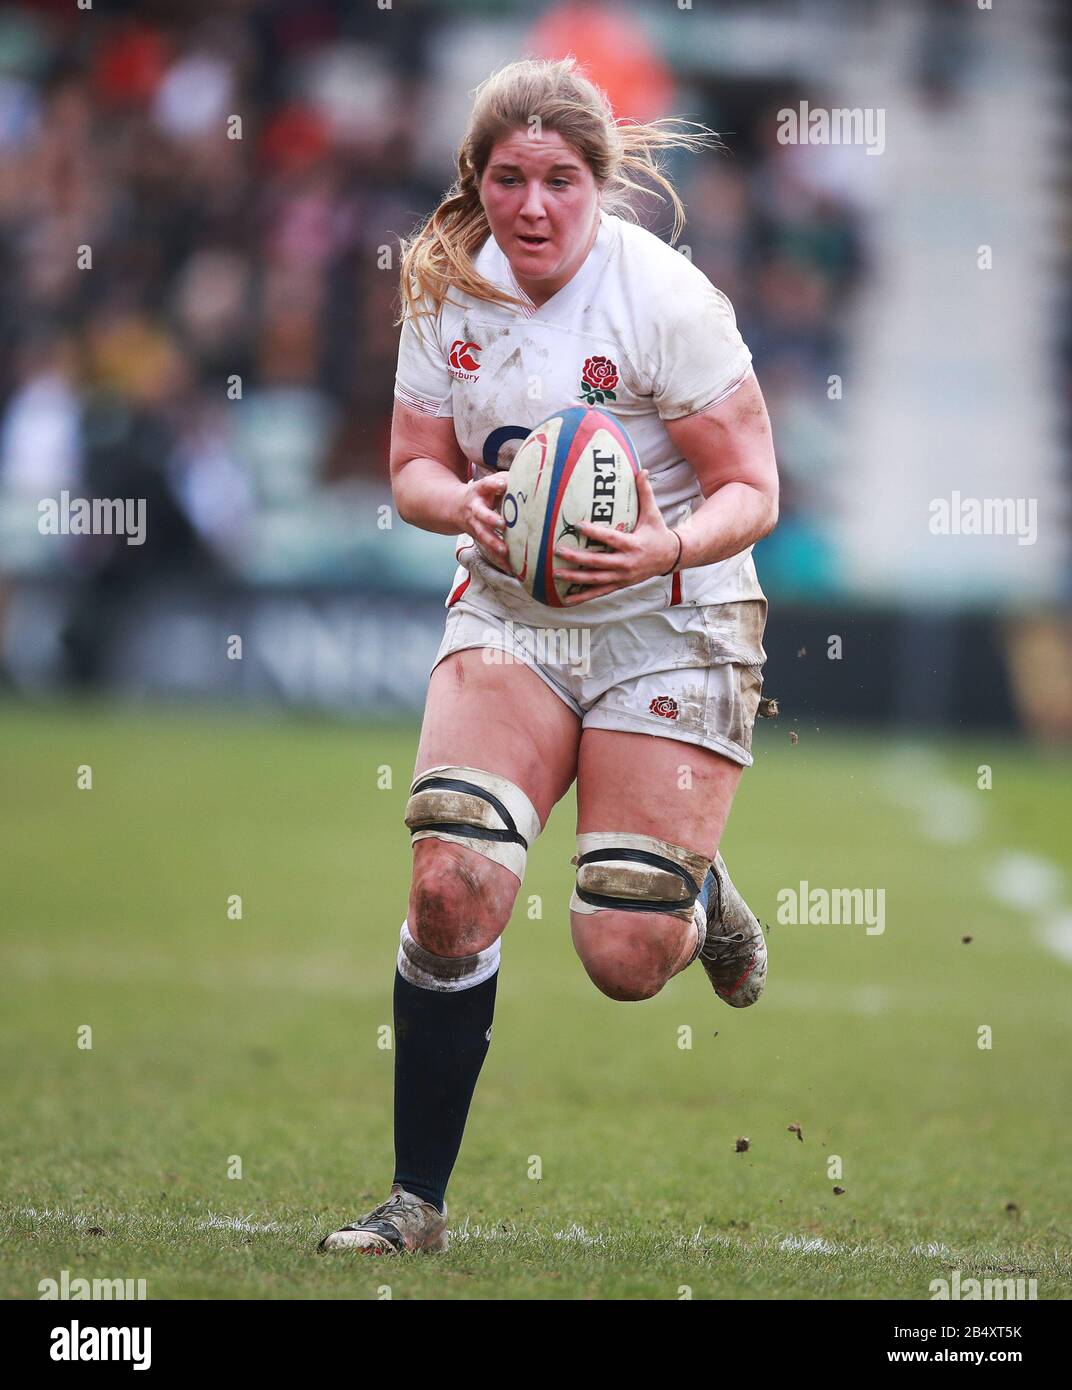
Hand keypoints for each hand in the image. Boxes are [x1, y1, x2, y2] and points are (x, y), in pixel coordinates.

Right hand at [457, 472, 512, 573]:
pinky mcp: (479, 538)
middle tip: (503, 525)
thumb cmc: (484, 491)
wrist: (456, 507)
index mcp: (479, 491)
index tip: (502, 484)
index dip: (493, 484)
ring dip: (493, 543)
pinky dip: (499, 560)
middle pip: (481, 514)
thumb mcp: (491, 482)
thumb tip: (531, 477)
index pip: (486, 485)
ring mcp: (475, 525)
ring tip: (505, 551)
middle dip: (491, 519)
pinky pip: (488, 550)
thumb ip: (506, 479)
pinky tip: (509, 568)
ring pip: (483, 535)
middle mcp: (475, 508)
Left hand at [553, 469, 680, 603]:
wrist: (671, 558)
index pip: (610, 538)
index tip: (578, 525)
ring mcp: (622, 577)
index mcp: (633, 544)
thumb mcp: (653, 513)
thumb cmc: (658, 533)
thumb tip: (641, 470)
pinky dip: (583, 596)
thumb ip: (645, 493)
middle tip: (558, 551)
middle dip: (577, 558)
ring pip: (595, 580)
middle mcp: (626, 563)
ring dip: (575, 578)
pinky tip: (567, 598)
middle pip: (598, 562)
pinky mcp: (619, 585)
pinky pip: (599, 592)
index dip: (594, 532)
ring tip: (556, 574)